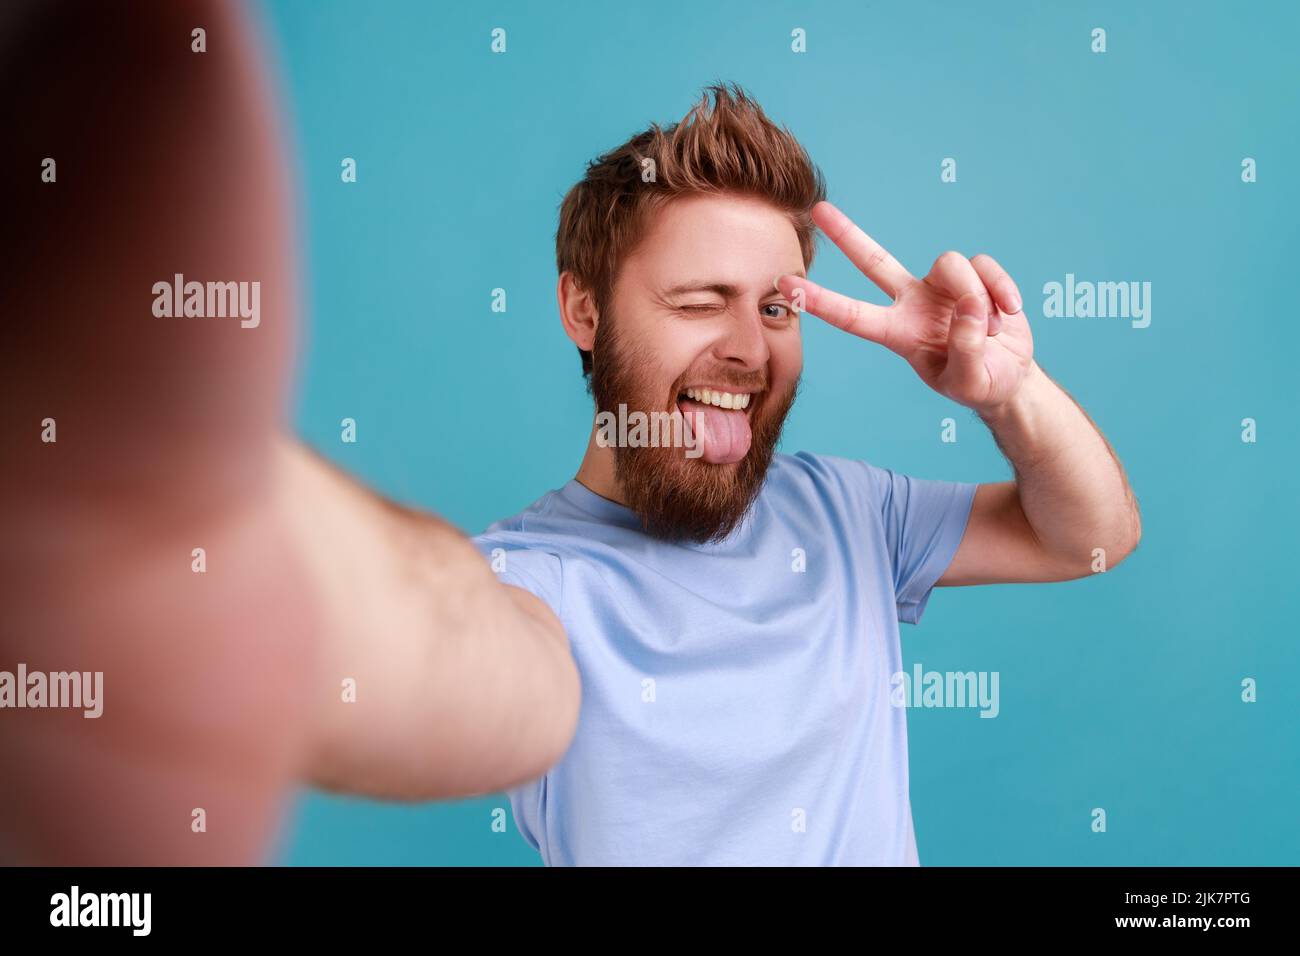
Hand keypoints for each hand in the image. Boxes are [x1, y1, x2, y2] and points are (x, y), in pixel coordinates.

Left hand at [777, 201, 1034, 415]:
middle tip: (818, 210)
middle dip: (848, 235)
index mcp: (898, 334)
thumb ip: (966, 349)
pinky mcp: (974, 275)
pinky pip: (984, 266)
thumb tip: (969, 305)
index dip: (820, 300)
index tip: (785, 285)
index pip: (852, 315)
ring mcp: (942, 287)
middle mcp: (913, 303)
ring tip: (990, 330)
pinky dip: (1001, 290)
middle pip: (874, 261)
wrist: (1010, 377)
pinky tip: (1008, 313)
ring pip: (951, 264)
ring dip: (977, 297)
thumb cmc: (980, 383)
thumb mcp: (970, 383)